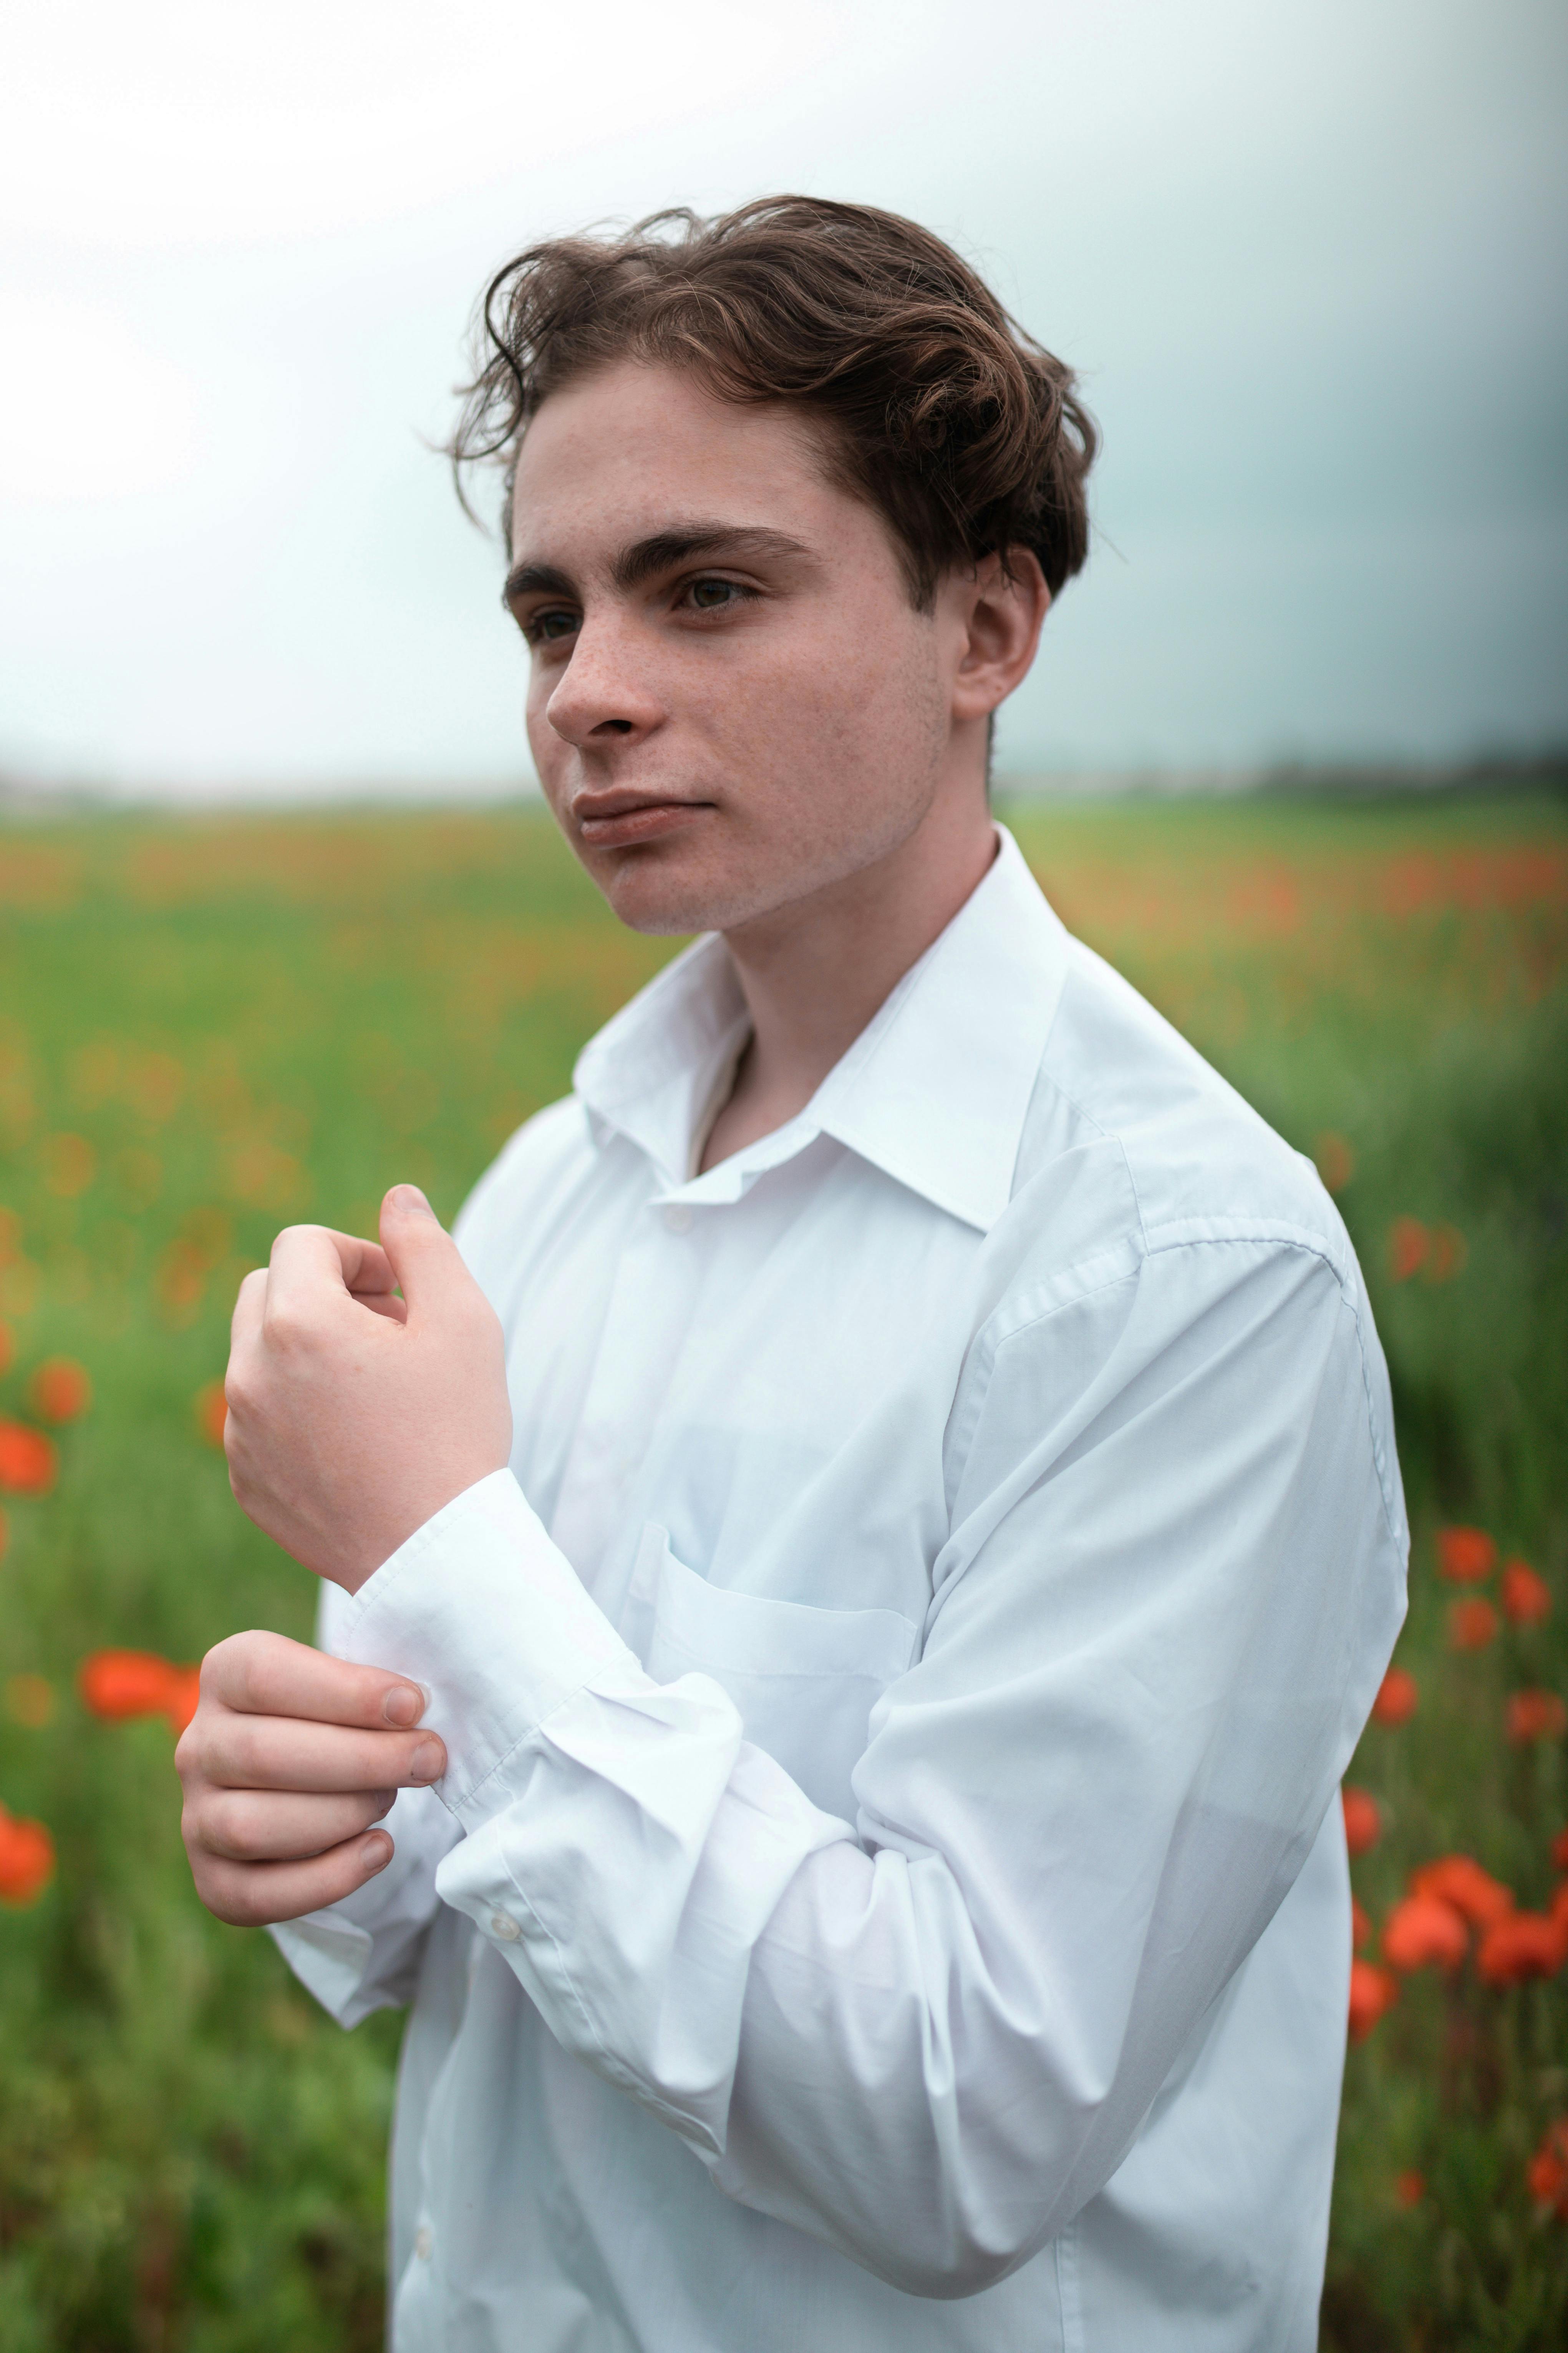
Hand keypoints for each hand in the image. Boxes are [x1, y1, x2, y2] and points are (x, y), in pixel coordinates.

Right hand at [176, 1629, 447, 1925]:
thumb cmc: (367, 1708)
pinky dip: (322, 1879)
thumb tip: (474, 1621)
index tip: (417, 1702)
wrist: (333, 1776)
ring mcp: (196, 1811)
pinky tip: (378, 1851)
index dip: (344, 1693)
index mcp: (229, 1670)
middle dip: (363, 1760)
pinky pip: (252, 1893)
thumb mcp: (372, 1666)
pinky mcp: (211, 1875)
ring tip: (395, 1800)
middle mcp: (198, 1739)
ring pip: (254, 1823)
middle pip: (266, 1755)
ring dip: (341, 1815)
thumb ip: (396, 1648)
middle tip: (433, 1758)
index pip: (267, 1676)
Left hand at [225, 1184, 511, 1593]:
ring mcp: (241, 1432)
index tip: (403, 1295)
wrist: (437, 1557)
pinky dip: (298, 1408)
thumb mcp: (463, 1320)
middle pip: (268, 1290)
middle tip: (391, 1332)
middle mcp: (250, 1373)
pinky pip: (258, 1415)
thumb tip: (397, 1197)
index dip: (359, 1255)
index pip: (304, 1243)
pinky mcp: (244, 1479)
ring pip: (259, 1354)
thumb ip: (424, 1244)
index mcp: (297, 1323)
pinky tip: (358, 1439)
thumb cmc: (458, 1432)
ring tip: (378, 1388)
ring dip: (310, 1350)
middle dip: (325, 1293)